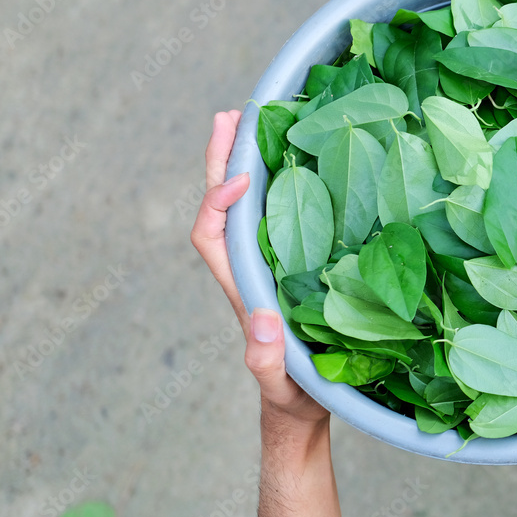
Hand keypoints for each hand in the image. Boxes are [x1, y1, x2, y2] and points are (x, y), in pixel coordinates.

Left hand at [191, 110, 328, 427]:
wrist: (305, 400)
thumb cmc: (293, 393)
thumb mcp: (281, 381)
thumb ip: (266, 358)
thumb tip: (259, 321)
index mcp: (240, 286)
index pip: (211, 234)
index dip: (217, 203)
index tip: (243, 179)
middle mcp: (248, 266)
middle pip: (221, 206)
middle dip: (221, 161)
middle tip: (230, 117)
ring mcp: (268, 262)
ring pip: (247, 205)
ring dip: (245, 162)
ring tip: (253, 120)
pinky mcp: (292, 262)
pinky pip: (276, 214)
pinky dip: (277, 182)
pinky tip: (293, 158)